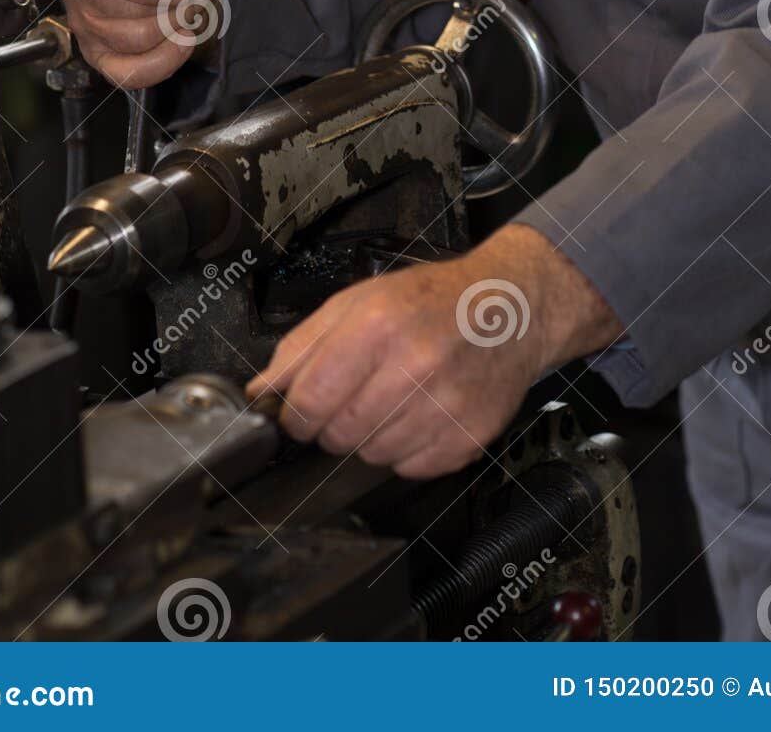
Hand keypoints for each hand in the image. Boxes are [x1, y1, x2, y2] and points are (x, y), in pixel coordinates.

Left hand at [246, 226, 621, 479]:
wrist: (508, 310)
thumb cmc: (430, 301)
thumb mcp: (357, 301)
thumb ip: (302, 346)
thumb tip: (262, 394)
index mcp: (377, 325)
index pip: (310, 399)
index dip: (295, 414)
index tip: (299, 412)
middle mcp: (414, 364)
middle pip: (340, 433)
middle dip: (331, 426)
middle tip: (348, 401)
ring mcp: (447, 403)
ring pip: (374, 456)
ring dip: (369, 439)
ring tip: (389, 402)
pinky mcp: (470, 435)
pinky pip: (412, 469)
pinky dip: (405, 451)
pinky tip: (417, 416)